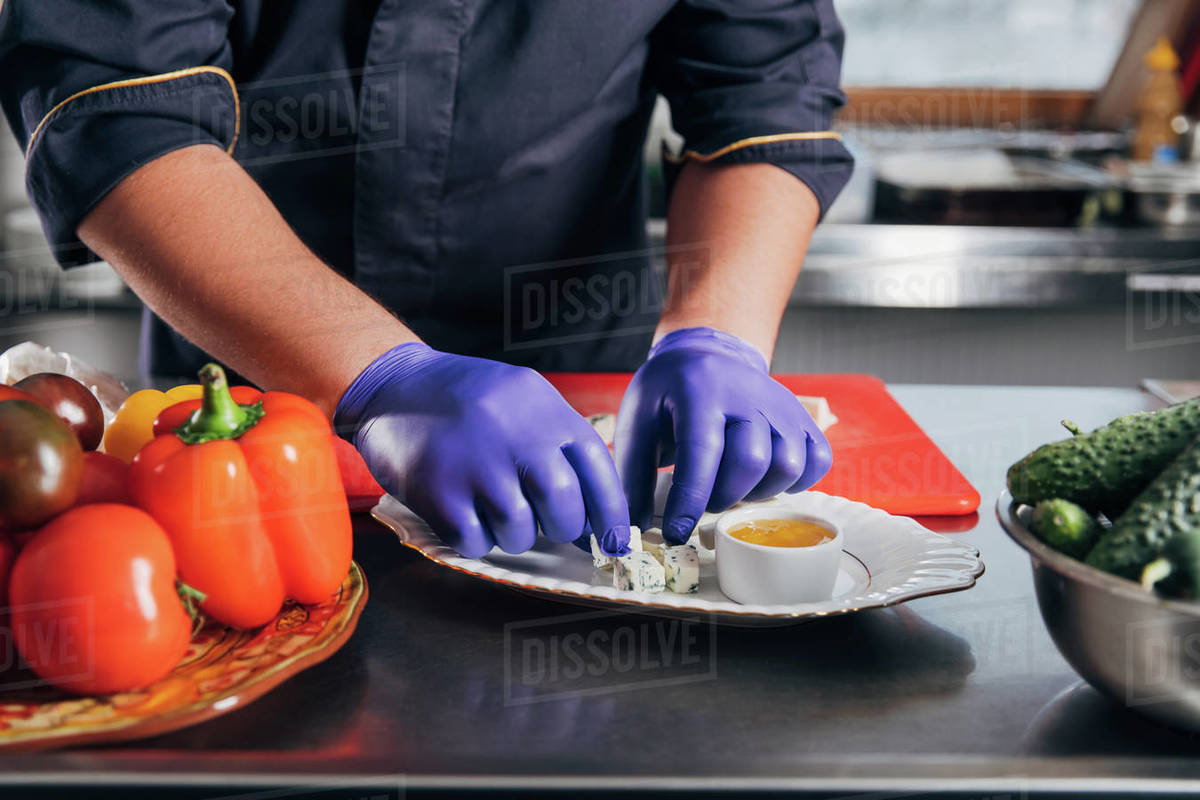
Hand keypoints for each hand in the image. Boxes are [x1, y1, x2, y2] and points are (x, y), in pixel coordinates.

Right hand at [335, 344, 630, 557]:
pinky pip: (476, 543)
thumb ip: (558, 445)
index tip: (617, 542)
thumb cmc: (464, 399)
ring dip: (511, 534)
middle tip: (543, 522)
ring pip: (520, 533)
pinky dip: (473, 538)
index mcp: (546, 410)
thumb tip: (593, 516)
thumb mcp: (523, 399)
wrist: (392, 385)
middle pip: (565, 507)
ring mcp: (479, 466)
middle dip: (561, 527)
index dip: (612, 513)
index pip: (599, 469)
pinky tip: (460, 509)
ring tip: (489, 506)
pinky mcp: (440, 493)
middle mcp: (518, 437)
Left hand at [615, 327, 831, 543]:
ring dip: (759, 492)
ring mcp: (782, 405)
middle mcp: (748, 394)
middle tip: (704, 499)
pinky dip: (796, 482)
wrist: (708, 352)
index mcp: (701, 390)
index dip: (691, 500)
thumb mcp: (637, 421)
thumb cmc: (668, 392)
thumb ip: (632, 474)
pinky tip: (765, 479)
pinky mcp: (803, 418)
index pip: (702, 453)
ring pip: (787, 465)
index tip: (677, 532)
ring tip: (732, 488)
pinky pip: (817, 460)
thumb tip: (631, 529)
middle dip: (723, 496)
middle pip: (751, 462)